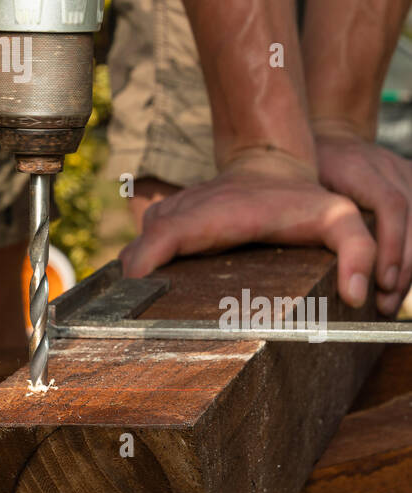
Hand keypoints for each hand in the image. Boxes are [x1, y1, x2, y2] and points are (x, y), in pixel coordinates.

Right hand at [120, 149, 377, 310]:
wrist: (274, 164)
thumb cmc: (306, 198)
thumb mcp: (340, 218)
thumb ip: (358, 251)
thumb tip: (357, 295)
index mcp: (216, 215)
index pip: (165, 234)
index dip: (145, 263)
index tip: (138, 294)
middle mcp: (186, 212)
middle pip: (139, 252)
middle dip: (134, 288)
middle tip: (141, 328)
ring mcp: (172, 215)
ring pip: (135, 251)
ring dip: (136, 281)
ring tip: (145, 319)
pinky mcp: (167, 221)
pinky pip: (141, 248)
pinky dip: (141, 269)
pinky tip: (153, 297)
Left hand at [312, 121, 411, 315]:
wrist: (328, 136)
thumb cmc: (306, 170)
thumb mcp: (302, 184)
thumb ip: (310, 212)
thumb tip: (304, 251)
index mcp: (357, 166)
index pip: (389, 204)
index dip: (389, 245)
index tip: (381, 281)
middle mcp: (386, 166)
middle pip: (411, 216)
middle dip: (403, 266)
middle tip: (384, 305)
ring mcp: (403, 170)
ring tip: (392, 299)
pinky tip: (402, 279)